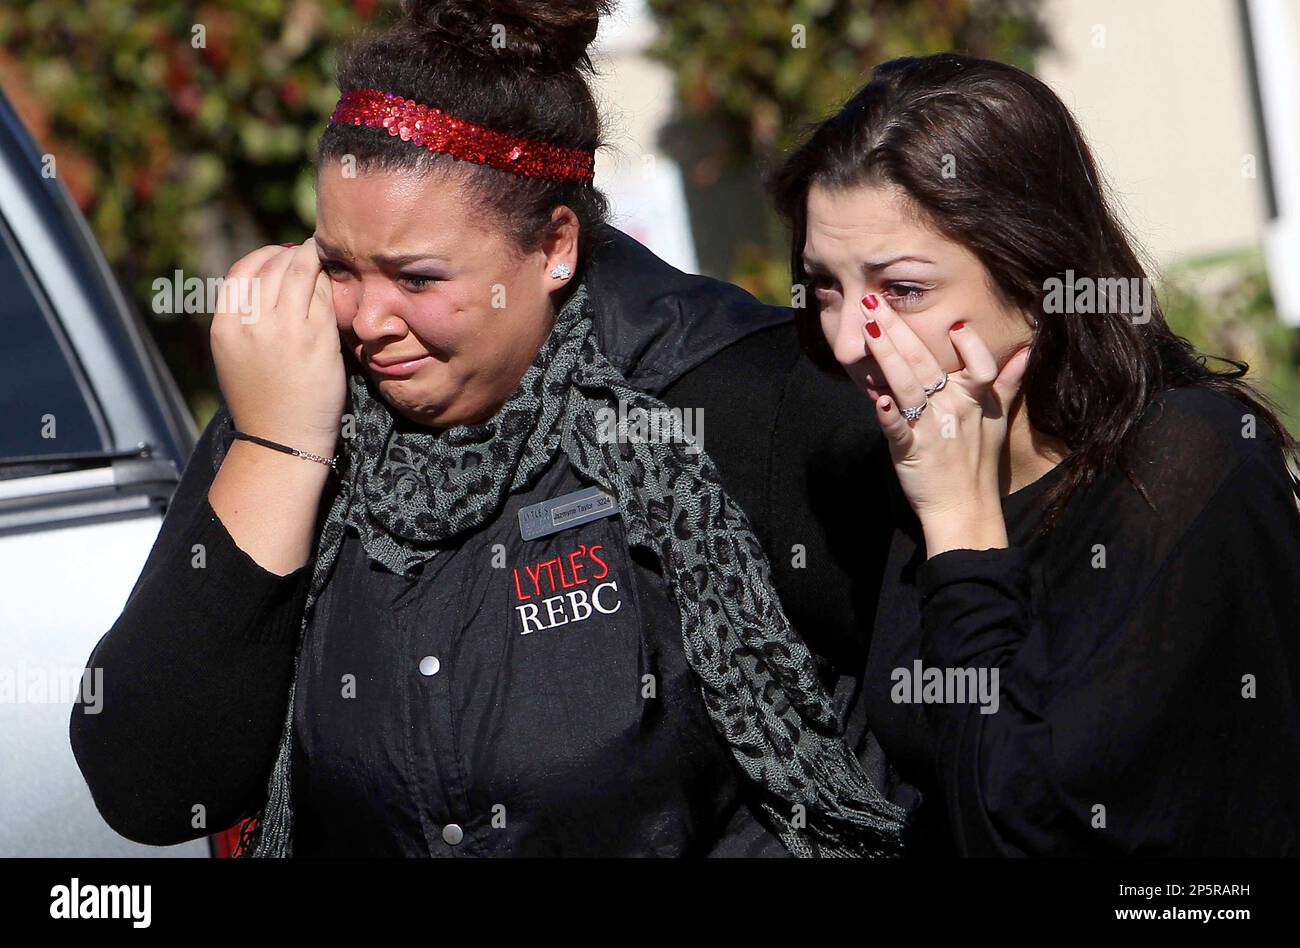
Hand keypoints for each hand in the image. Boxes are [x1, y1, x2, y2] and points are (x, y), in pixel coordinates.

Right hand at [210, 239, 344, 457]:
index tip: (282, 256)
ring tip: (325, 260)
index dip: (265, 256)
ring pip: (299, 272)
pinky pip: (324, 295)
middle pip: (272, 266)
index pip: (242, 270)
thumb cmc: (264, 400)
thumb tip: (266, 282)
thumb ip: (244, 319)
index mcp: (224, 327)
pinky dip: (330, 284)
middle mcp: (251, 324)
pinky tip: (337, 285)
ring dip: (314, 261)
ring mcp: (285, 330)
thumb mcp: (235, 355)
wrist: (283, 440)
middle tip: (312, 253)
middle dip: (294, 255)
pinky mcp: (317, 339)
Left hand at [860, 295, 1030, 555]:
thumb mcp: (997, 418)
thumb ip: (1008, 381)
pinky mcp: (909, 450)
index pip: (978, 365)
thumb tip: (1027, 350)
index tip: (957, 325)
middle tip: (875, 300)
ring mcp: (930, 429)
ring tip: (868, 329)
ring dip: (886, 356)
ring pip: (907, 386)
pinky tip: (874, 397)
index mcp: (974, 400)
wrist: (965, 509)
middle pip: (926, 364)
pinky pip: (897, 429)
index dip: (969, 346)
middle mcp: (952, 409)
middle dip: (899, 329)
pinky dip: (886, 414)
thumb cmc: (977, 462)